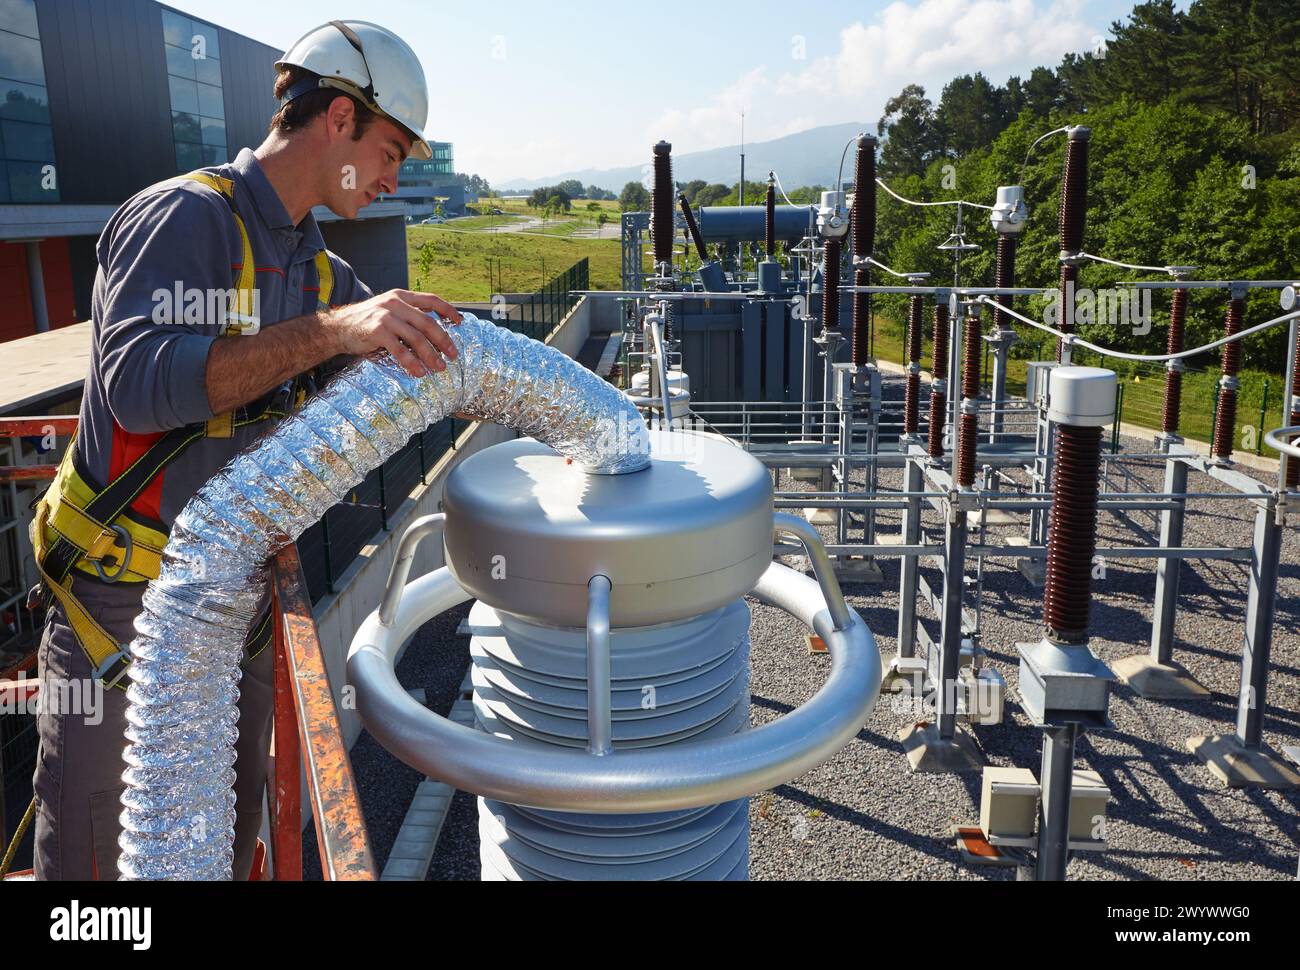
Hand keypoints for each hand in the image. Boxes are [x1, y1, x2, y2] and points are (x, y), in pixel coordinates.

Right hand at [322, 289, 462, 376]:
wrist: (338, 328)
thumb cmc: (367, 323)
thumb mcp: (388, 312)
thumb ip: (408, 317)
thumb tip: (434, 333)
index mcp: (401, 296)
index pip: (431, 300)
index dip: (448, 310)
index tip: (460, 322)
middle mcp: (395, 303)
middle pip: (428, 322)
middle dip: (444, 340)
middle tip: (453, 355)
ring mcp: (386, 317)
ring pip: (416, 337)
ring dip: (431, 355)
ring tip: (439, 368)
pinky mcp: (377, 332)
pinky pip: (400, 349)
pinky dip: (411, 362)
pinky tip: (419, 372)